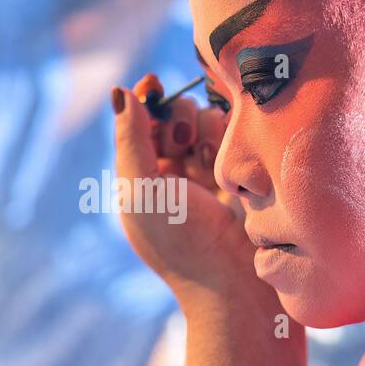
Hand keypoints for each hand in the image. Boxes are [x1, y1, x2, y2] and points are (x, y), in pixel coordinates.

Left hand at [111, 73, 259, 297]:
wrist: (237, 281)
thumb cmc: (180, 241)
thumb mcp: (141, 191)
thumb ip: (131, 139)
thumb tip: (120, 90)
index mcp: (142, 179)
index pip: (141, 122)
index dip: (147, 101)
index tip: (153, 84)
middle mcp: (175, 171)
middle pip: (174, 113)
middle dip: (177, 118)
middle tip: (180, 145)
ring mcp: (211, 170)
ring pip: (206, 118)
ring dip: (204, 131)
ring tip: (208, 165)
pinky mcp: (244, 170)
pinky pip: (235, 133)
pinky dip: (228, 140)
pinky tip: (230, 166)